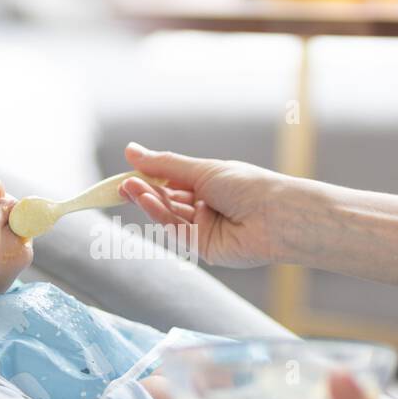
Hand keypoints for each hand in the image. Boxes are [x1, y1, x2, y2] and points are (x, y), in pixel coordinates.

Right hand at [119, 143, 287, 268]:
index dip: (149, 178)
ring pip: (168, 215)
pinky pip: (176, 230)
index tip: (127, 172)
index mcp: (210, 184)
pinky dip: (159, 215)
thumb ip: (164, 164)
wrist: (276, 214)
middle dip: (144, 191)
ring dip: (148, 202)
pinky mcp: (203, 248)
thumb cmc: (248, 185)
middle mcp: (206, 206)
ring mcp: (204, 228)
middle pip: (167, 199)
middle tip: (121, 184)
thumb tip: (131, 150)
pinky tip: (145, 199)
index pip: (172, 181)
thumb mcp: (202, 169)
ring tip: (128, 187)